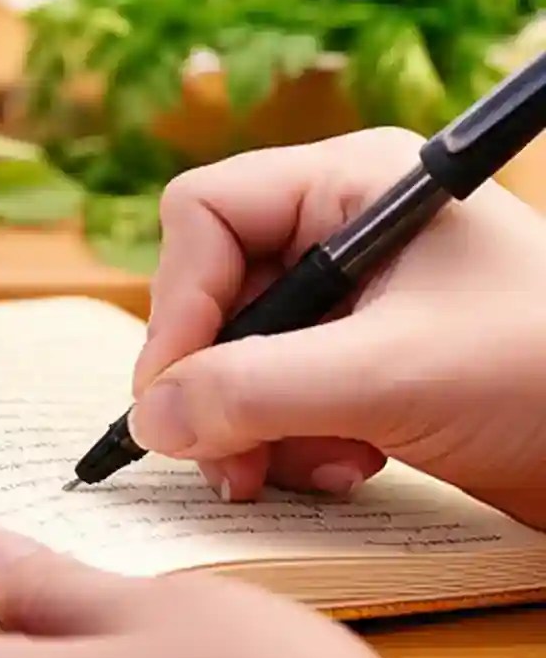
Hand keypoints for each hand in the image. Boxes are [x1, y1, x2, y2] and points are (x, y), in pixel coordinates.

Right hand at [129, 127, 545, 528]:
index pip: (206, 216)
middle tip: (221, 460)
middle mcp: (342, 234)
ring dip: (252, 427)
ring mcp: (352, 302)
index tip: (173, 395)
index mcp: (351, 187)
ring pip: (238, 356)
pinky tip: (345, 468)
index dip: (177, 303)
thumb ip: (254, 392)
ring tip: (298, 471)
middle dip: (215, 385)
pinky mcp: (362, 362)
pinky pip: (279, 396)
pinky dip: (291, 444)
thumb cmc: (545, 375)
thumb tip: (150, 418)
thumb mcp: (388, 377)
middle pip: (213, 295)